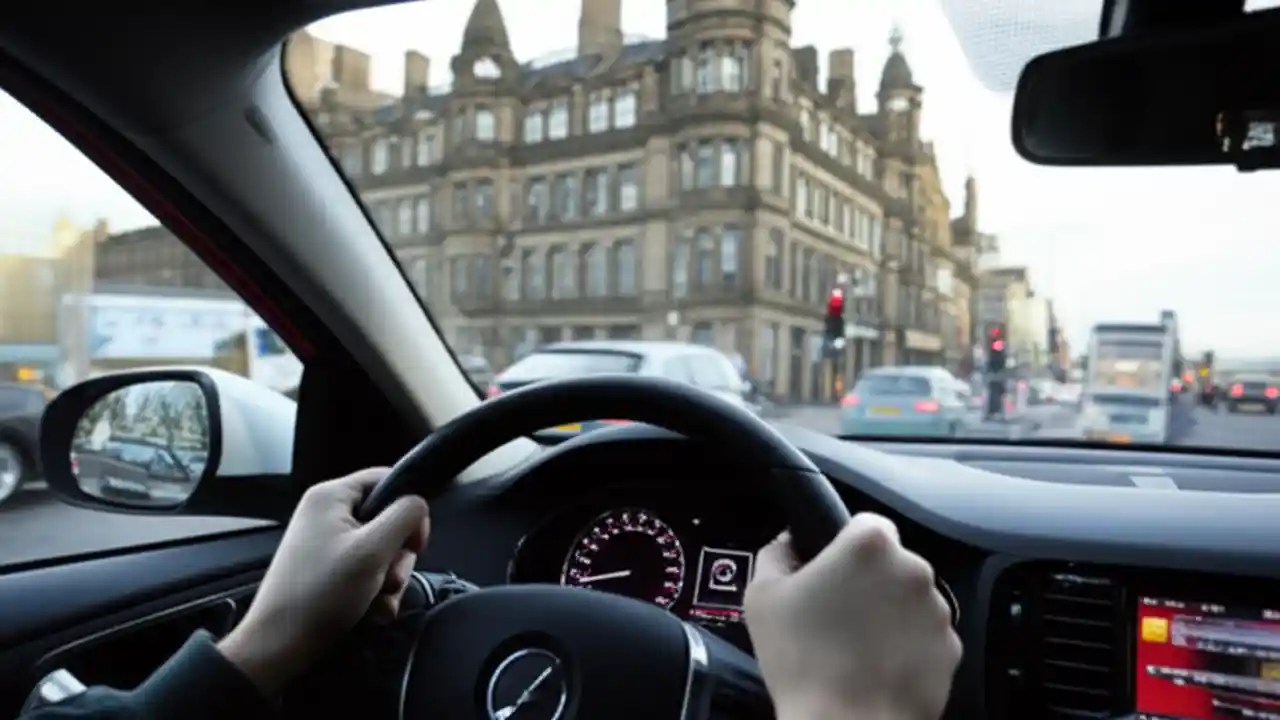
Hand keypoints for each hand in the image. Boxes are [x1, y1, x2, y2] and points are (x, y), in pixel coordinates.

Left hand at [217, 468, 430, 695]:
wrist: (279, 644)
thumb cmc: (324, 590)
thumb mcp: (373, 549)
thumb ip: (405, 517)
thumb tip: (419, 504)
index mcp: (332, 496)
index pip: (386, 479)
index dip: (409, 505)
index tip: (417, 541)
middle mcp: (328, 514)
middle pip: (387, 520)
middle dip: (397, 555)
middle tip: (390, 579)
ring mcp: (327, 544)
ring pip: (381, 550)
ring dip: (389, 579)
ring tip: (377, 601)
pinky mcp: (328, 571)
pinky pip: (366, 571)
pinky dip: (374, 592)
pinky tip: (370, 611)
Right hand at [744, 514, 960, 719]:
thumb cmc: (799, 658)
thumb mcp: (763, 596)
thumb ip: (777, 554)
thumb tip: (791, 544)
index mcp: (870, 544)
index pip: (866, 523)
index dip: (845, 546)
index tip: (830, 574)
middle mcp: (914, 569)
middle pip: (891, 563)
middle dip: (869, 582)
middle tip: (838, 614)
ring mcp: (939, 612)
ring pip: (910, 600)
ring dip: (890, 614)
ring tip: (857, 647)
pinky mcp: (952, 650)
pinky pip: (925, 637)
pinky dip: (908, 646)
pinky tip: (878, 668)